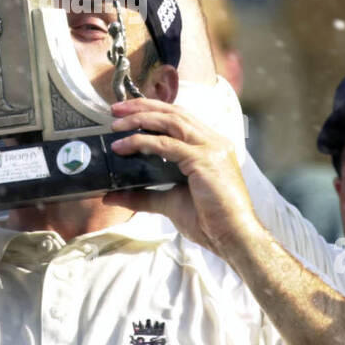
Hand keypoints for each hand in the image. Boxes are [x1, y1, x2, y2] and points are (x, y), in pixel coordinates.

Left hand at [103, 98, 261, 256]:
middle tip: (115, 110)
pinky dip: (142, 141)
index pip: (179, 118)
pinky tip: (124, 145)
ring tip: (117, 124)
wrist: (234, 238)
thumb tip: (111, 196)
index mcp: (210, 145)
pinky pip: (166, 144)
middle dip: (142, 107)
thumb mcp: (169, 202)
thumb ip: (142, 196)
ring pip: (170, 121)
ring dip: (140, 119)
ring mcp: (210, 147)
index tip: (126, 112)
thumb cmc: (210, 221)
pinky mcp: (203, 159)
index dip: (152, 110)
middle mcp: (213, 141)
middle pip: (174, 112)